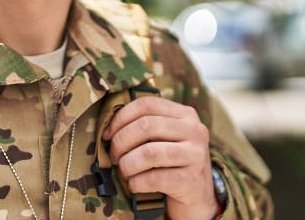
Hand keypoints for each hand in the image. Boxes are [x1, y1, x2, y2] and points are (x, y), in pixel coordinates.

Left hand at [101, 96, 217, 219]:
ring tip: (124, 170)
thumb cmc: (171, 164)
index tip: (107, 134)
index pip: (146, 104)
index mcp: (185, 114)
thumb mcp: (163, 139)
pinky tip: (135, 185)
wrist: (197, 199)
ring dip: (127, 163)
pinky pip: (154, 178)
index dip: (120, 118)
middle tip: (113, 156)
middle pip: (145, 126)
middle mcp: (195, 130)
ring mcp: (196, 155)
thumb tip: (106, 127)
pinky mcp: (192, 180)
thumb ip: (143, 126)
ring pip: (149, 152)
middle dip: (121, 141)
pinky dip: (137, 182)